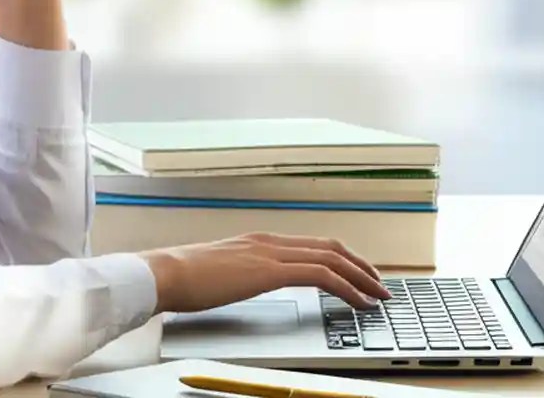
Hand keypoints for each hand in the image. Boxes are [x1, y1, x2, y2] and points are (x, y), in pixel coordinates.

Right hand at [139, 233, 392, 313]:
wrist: (164, 273)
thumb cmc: (183, 278)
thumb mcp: (220, 273)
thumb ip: (239, 273)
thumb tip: (247, 282)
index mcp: (259, 241)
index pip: (312, 245)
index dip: (342, 258)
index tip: (358, 274)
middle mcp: (270, 241)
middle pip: (330, 247)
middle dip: (360, 266)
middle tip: (379, 284)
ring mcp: (271, 252)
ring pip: (332, 258)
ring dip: (361, 277)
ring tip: (378, 295)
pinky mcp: (270, 271)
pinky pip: (321, 276)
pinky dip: (346, 288)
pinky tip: (357, 302)